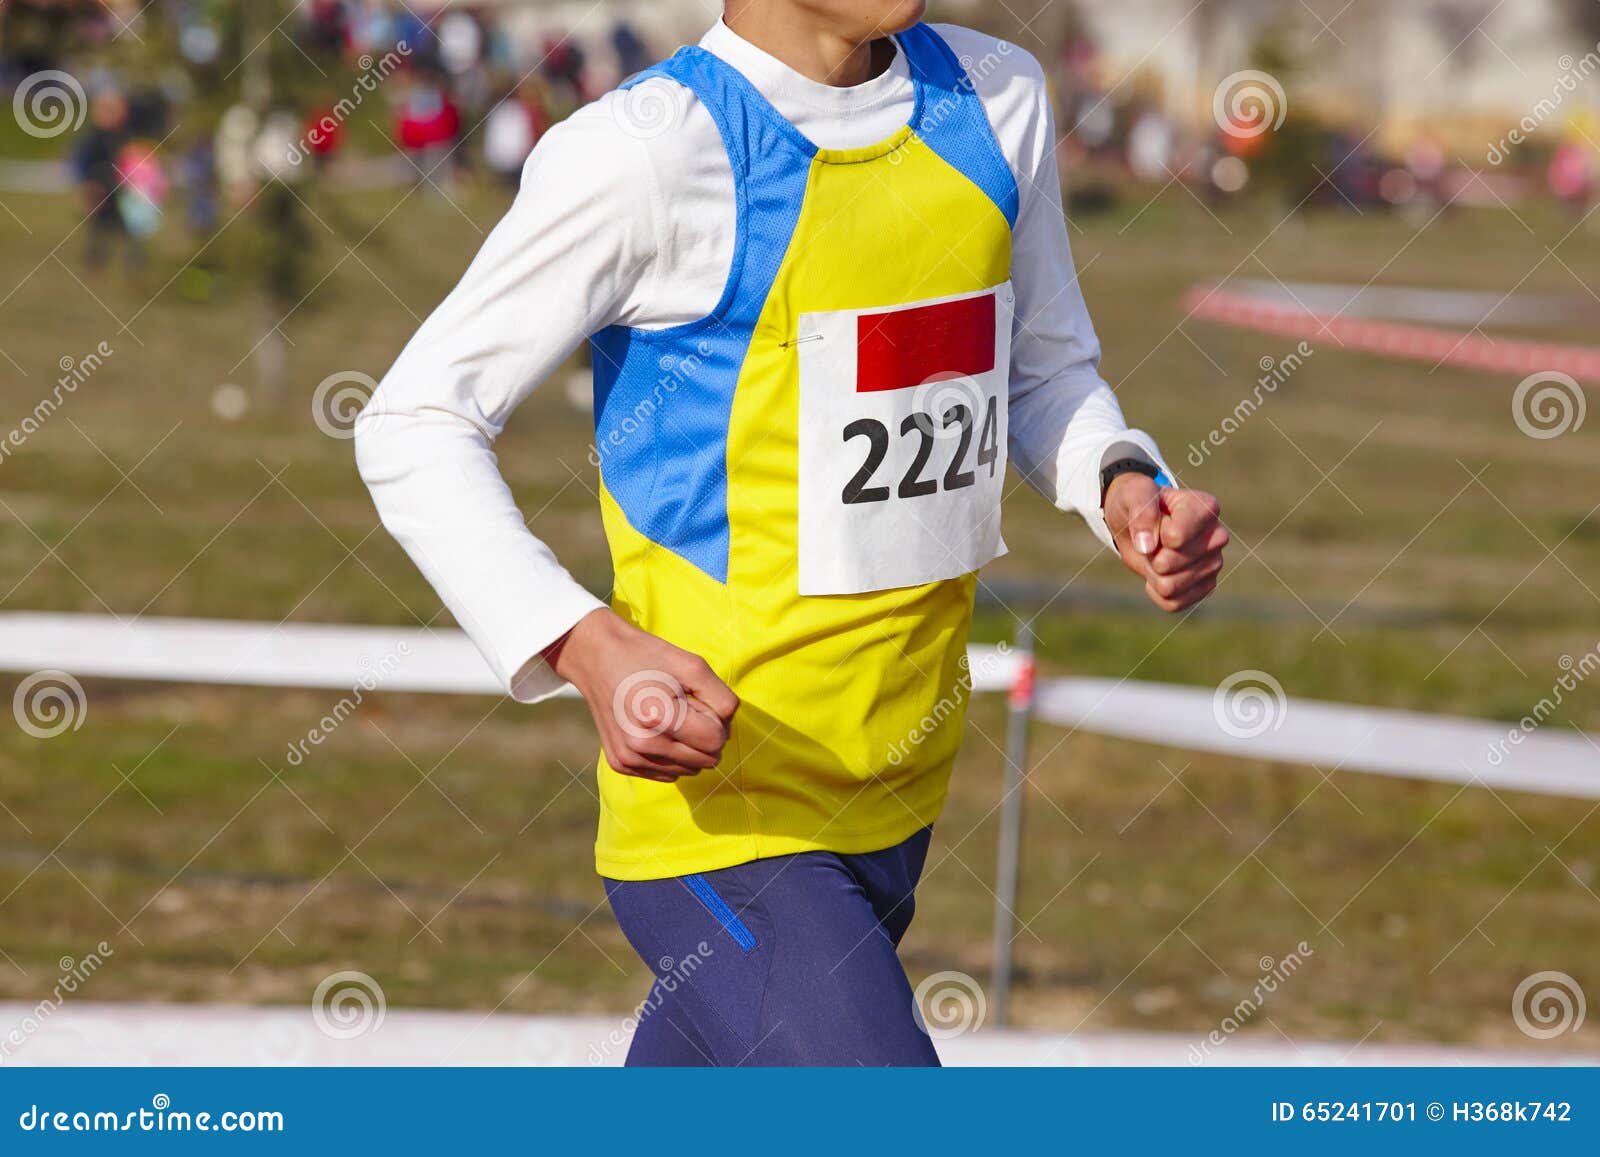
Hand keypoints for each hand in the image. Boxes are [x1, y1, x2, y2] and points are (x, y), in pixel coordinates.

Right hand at [543, 609, 738, 781]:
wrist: (597, 657)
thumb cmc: (647, 656)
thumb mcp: (693, 666)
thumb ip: (722, 700)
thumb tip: (726, 730)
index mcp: (657, 717)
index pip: (716, 741)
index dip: (716, 721)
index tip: (698, 701)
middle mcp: (640, 745)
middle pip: (705, 760)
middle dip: (704, 735)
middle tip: (683, 707)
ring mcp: (628, 758)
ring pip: (689, 770)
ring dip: (688, 746)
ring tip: (668, 716)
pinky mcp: (621, 764)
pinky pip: (668, 773)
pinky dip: (671, 755)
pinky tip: (655, 729)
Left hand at [1103, 474, 1228, 612]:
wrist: (1137, 522)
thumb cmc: (1138, 502)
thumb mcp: (1133, 495)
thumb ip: (1141, 513)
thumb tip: (1147, 546)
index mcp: (1206, 508)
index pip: (1175, 538)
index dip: (1154, 534)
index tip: (1156, 521)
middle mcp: (1217, 537)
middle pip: (1172, 564)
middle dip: (1151, 555)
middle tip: (1151, 540)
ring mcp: (1214, 564)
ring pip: (1171, 587)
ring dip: (1153, 574)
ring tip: (1155, 555)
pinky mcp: (1206, 587)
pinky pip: (1174, 604)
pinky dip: (1156, 592)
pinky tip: (1158, 574)